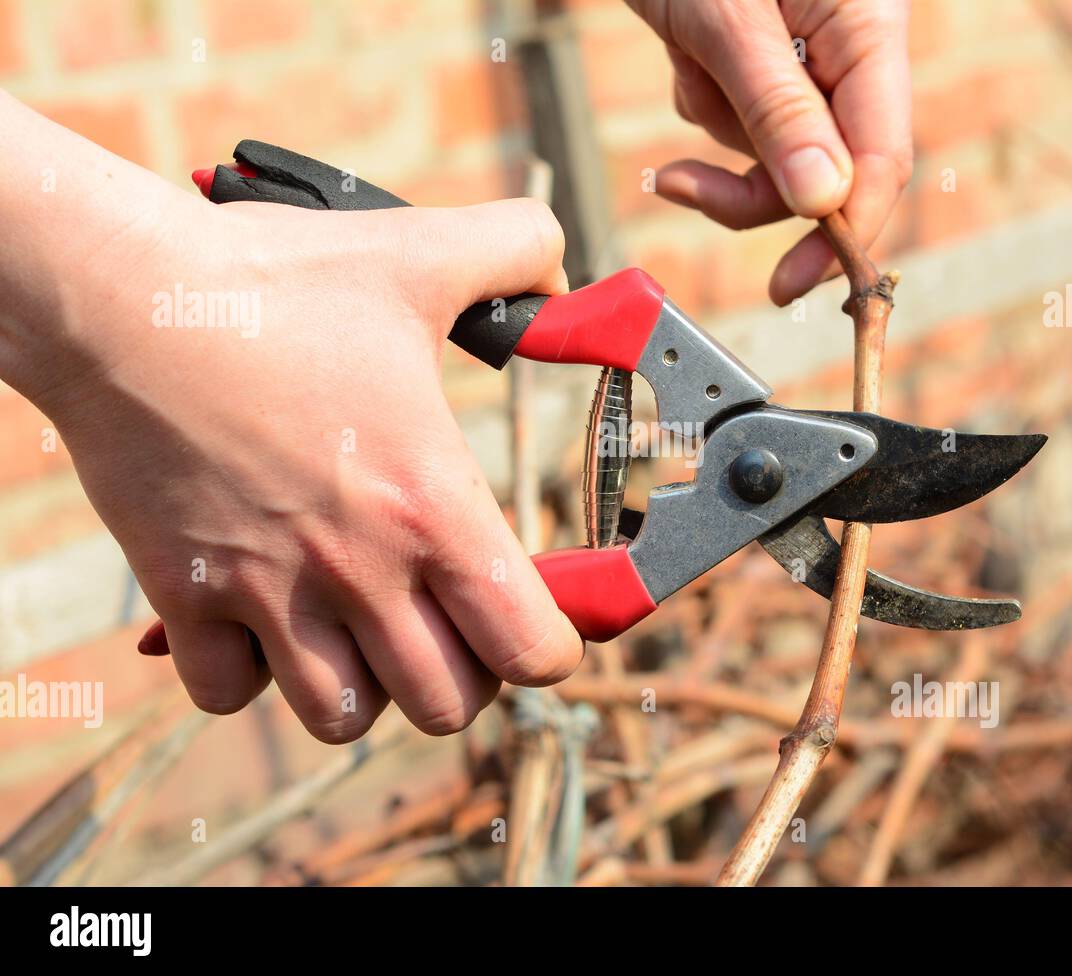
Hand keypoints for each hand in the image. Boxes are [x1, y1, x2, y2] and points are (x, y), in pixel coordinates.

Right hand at [29, 190, 582, 741]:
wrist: (124, 296)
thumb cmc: (273, 279)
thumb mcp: (416, 253)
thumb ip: (517, 252)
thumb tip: (562, 279)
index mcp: (432, 503)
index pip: (530, 649)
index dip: (550, 647)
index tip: (534, 617)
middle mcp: (359, 567)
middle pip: (447, 705)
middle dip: (462, 674)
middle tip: (447, 621)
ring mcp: (267, 592)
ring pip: (343, 718)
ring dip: (364, 686)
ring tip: (361, 628)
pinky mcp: (185, 597)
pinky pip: (229, 694)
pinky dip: (251, 674)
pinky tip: (263, 614)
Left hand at [627, 0, 912, 304]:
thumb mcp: (728, 19)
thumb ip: (778, 108)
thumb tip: (824, 202)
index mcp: (868, 32)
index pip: (882, 159)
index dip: (844, 231)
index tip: (796, 282)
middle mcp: (849, 52)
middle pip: (825, 172)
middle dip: (751, 187)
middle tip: (683, 188)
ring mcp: (808, 59)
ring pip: (776, 154)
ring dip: (719, 131)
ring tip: (689, 52)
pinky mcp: (766, 64)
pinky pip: (740, 120)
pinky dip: (705, 101)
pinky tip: (688, 44)